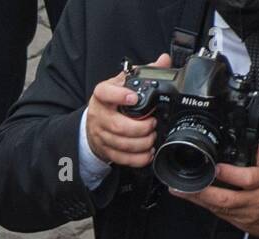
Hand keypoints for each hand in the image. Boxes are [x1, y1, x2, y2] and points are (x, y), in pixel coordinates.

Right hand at [84, 54, 170, 168]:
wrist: (94, 123)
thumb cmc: (111, 102)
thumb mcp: (123, 83)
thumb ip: (144, 72)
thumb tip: (164, 60)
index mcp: (102, 96)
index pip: (105, 93)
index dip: (119, 96)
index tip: (133, 97)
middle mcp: (100, 115)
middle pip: (118, 125)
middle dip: (139, 128)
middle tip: (152, 124)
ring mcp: (101, 134)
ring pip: (121, 143)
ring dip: (141, 143)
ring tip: (152, 138)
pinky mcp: (106, 150)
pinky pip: (122, 158)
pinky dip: (137, 158)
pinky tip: (148, 153)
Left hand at [171, 146, 258, 237]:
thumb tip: (245, 141)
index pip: (248, 179)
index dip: (230, 174)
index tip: (215, 167)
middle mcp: (256, 201)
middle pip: (226, 199)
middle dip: (202, 193)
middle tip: (182, 186)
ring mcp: (248, 215)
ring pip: (219, 209)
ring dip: (198, 200)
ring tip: (179, 191)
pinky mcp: (242, 224)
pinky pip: (221, 215)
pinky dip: (206, 206)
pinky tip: (193, 199)